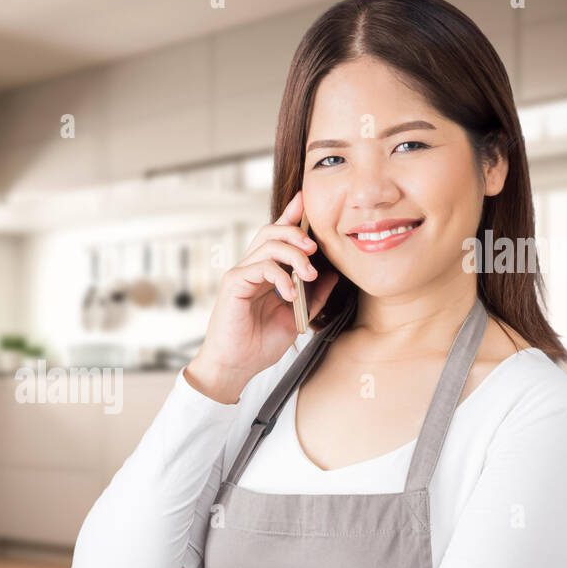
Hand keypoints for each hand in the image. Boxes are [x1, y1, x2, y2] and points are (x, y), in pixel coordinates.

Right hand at [185, 189, 339, 403]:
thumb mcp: (296, 318)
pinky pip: (261, 266)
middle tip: (315, 248)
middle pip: (271, 230)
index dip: (290, 216)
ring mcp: (240, 274)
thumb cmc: (259, 345)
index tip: (306, 201)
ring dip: (295, 255)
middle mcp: (251, 268)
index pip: (276, 237)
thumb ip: (313, 296)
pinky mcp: (234, 283)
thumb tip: (332, 274)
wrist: (236, 367)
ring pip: (268, 244)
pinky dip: (280, 276)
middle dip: (296, 231)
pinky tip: (289, 293)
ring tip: (308, 275)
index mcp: (264, 273)